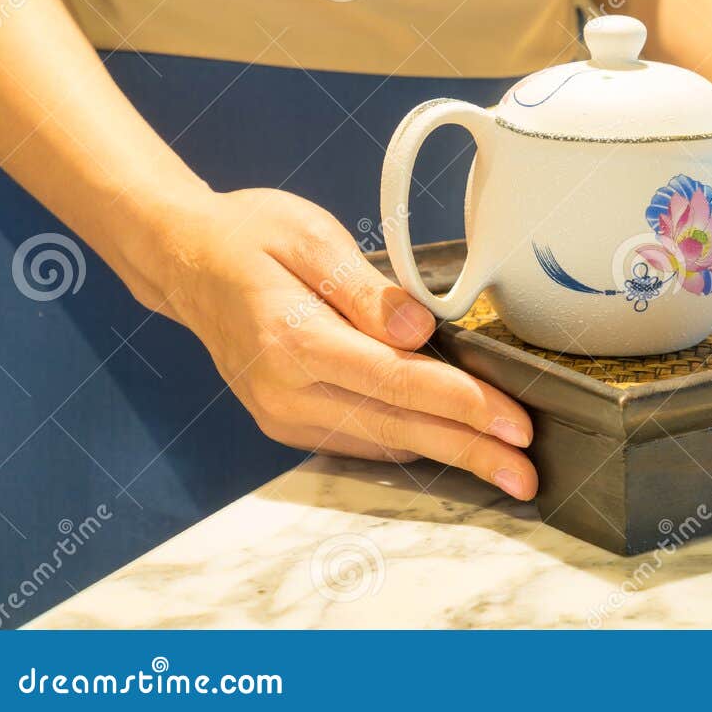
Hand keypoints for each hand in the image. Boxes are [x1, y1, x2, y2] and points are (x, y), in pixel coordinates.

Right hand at [139, 188, 536, 500]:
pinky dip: (410, 446)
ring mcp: (283, 414)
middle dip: (470, 452)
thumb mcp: (310, 236)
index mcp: (295, 341)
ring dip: (447, 456)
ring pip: (382, 445)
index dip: (463, 405)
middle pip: (398, 429)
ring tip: (505, 467)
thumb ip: (366, 288)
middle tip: (525, 475)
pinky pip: (360, 441)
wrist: (186, 260)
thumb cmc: (250, 238)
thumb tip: (419, 329)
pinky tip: (452, 446)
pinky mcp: (287, 421)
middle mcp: (286, 391)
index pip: (398, 382)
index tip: (514, 424)